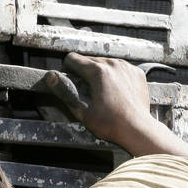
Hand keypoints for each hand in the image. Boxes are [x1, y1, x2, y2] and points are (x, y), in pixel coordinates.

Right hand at [45, 52, 161, 148]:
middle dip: (85, 72)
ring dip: (101, 74)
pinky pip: (121, 69)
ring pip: (106, 63)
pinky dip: (116, 76)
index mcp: (97, 71)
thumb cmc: (111, 123)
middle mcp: (113, 64)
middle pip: (90, 60)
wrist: (137, 129)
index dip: (69, 69)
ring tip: (103, 93)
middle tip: (87, 91)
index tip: (71, 80)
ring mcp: (127, 67)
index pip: (74, 59)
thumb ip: (65, 92)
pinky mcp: (137, 72)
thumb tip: (50, 77)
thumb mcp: (82, 111)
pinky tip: (116, 92)